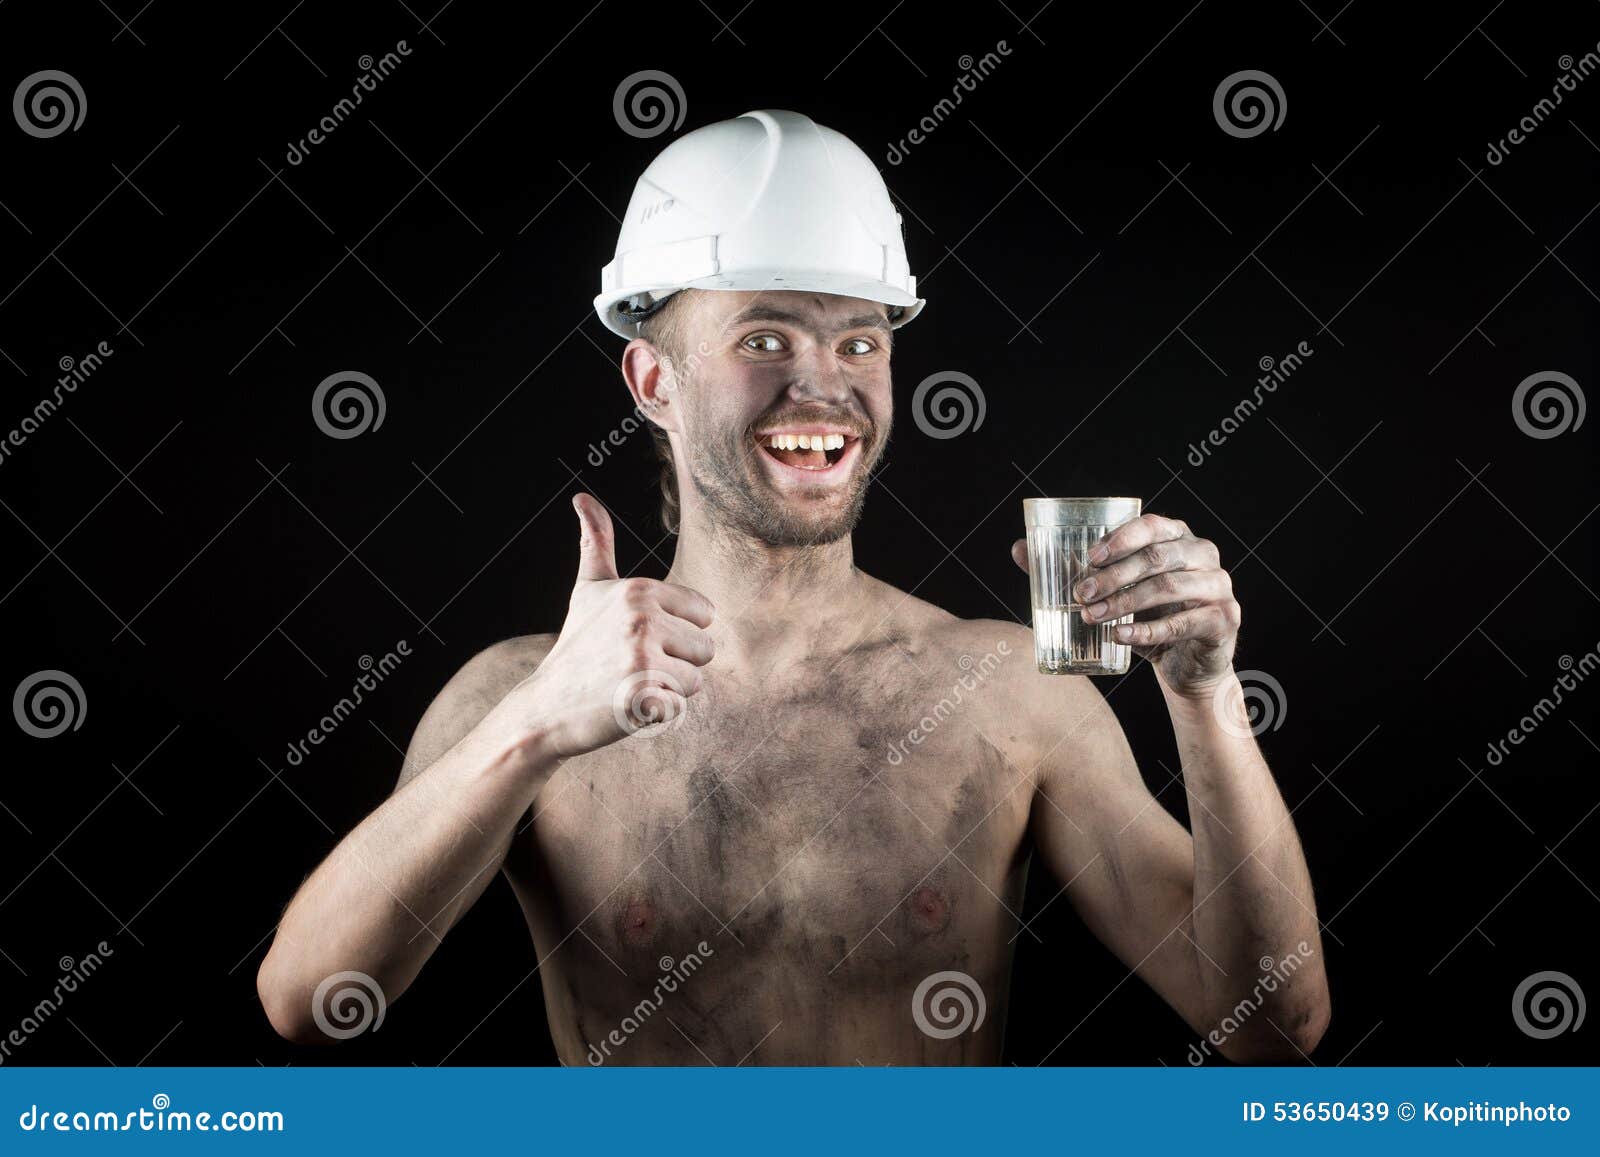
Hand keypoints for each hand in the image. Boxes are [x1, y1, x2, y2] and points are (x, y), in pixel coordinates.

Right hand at [515, 493, 715, 756]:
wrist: (546, 707)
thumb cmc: (576, 648)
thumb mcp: (588, 590)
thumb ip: (595, 543)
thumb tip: (582, 497)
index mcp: (639, 590)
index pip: (704, 614)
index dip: (677, 633)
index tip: (638, 639)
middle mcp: (642, 619)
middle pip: (705, 649)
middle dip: (675, 665)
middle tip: (632, 667)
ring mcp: (641, 659)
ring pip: (695, 680)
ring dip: (668, 690)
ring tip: (630, 685)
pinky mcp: (642, 697)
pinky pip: (680, 707)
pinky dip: (658, 714)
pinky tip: (626, 707)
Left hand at [1011, 513, 1238, 697]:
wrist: (1188, 666)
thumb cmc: (1148, 619)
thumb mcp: (1114, 593)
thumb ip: (1073, 570)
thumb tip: (1019, 549)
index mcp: (1179, 537)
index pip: (1152, 525)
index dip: (1121, 537)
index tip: (1089, 556)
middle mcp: (1203, 555)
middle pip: (1156, 557)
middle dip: (1114, 575)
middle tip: (1080, 593)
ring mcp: (1218, 586)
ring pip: (1168, 587)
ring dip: (1125, 602)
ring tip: (1092, 616)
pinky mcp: (1224, 620)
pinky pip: (1183, 623)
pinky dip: (1147, 631)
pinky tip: (1119, 636)